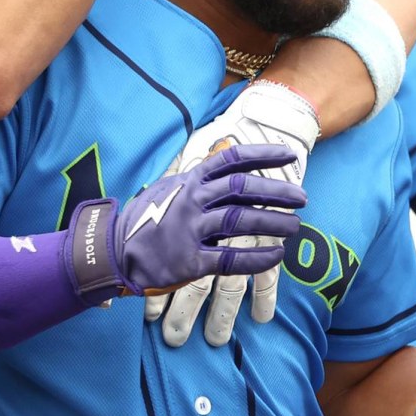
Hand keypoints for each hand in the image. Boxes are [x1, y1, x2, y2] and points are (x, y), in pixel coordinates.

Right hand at [145, 80, 317, 345]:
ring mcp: (190, 230)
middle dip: (277, 191)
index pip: (231, 159)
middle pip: (242, 188)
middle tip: (303, 198)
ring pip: (240, 220)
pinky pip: (231, 258)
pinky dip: (257, 258)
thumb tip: (233, 172)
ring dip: (273, 223)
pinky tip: (275, 256)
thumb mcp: (170, 190)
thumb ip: (200, 183)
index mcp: (189, 181)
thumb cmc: (146, 220)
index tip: (290, 155)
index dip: (263, 155)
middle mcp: (191, 200)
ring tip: (294, 227)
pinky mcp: (189, 260)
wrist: (112, 252)